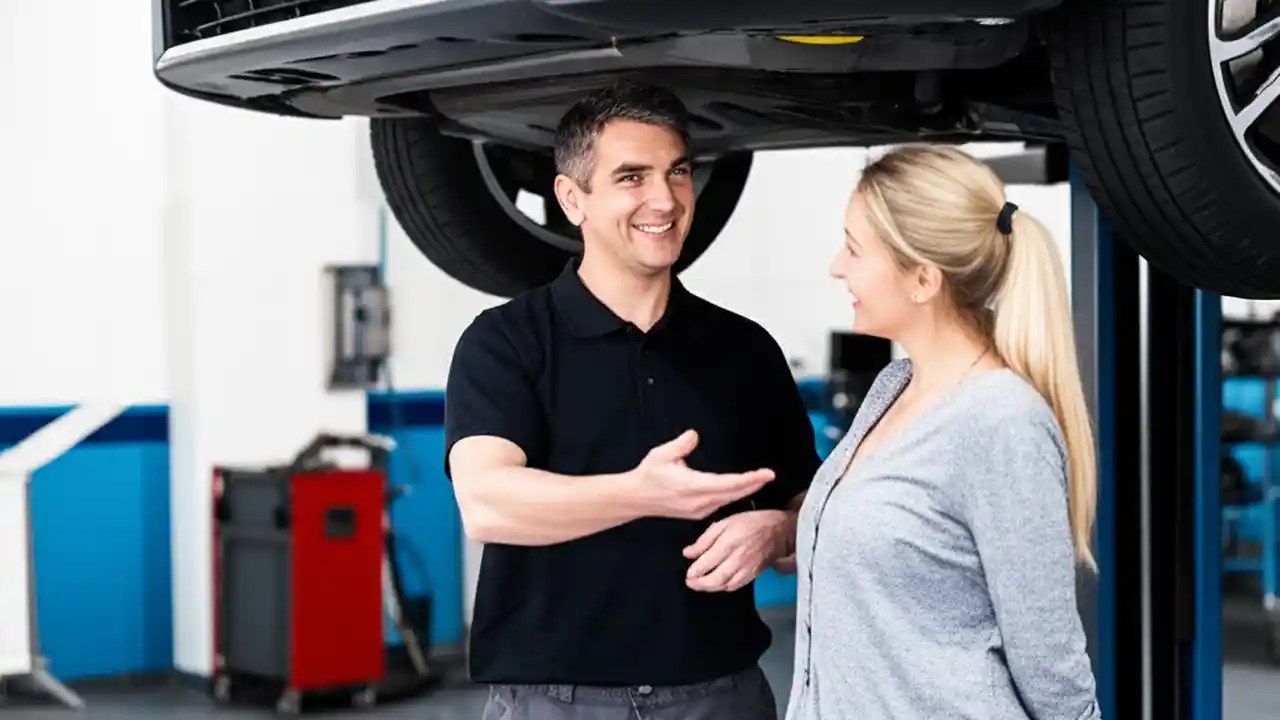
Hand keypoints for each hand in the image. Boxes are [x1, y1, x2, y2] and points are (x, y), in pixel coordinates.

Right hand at [631, 430, 774, 519]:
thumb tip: (694, 435)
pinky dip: (733, 496)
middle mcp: (700, 501)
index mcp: (693, 486)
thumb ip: (680, 444)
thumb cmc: (648, 475)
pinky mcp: (697, 513)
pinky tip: (740, 490)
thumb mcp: (662, 454)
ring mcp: (699, 510)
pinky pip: (721, 504)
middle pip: (734, 494)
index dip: (750, 479)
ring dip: (745, 491)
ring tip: (759, 481)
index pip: (729, 484)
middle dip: (753, 484)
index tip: (766, 474)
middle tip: (769, 476)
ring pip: (729, 500)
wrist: (636, 498)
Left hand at [683, 510, 794, 591]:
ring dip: (710, 588)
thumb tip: (688, 553)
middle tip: (690, 583)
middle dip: (699, 584)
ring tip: (700, 585)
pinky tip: (717, 584)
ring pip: (724, 585)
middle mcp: (737, 558)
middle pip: (715, 579)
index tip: (688, 574)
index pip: (707, 563)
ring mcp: (746, 568)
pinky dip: (724, 588)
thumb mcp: (725, 523)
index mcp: (728, 543)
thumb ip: (705, 539)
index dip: (694, 571)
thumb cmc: (750, 523)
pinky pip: (735, 586)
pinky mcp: (753, 575)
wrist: (778, 530)